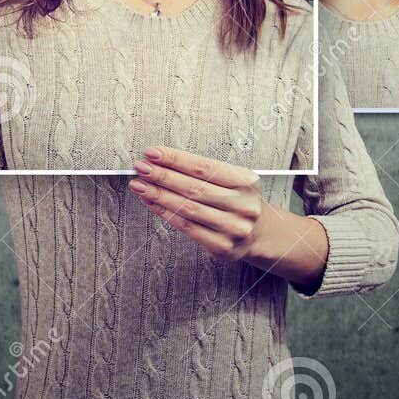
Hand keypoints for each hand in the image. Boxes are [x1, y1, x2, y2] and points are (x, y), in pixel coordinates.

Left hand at [129, 145, 269, 260]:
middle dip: (163, 176)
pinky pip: (187, 227)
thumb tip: (160, 162)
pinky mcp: (222, 246)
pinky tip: (151, 202)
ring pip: (188, 208)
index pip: (204, 167)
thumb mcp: (231, 180)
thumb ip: (203, 172)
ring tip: (139, 185)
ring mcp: (233, 227)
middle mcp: (242, 204)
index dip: (176, 159)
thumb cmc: (236, 200)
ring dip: (159, 195)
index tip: (153, 153)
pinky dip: (165, 213)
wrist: (258, 233)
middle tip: (141, 168)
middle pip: (194, 187)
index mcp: (246, 181)